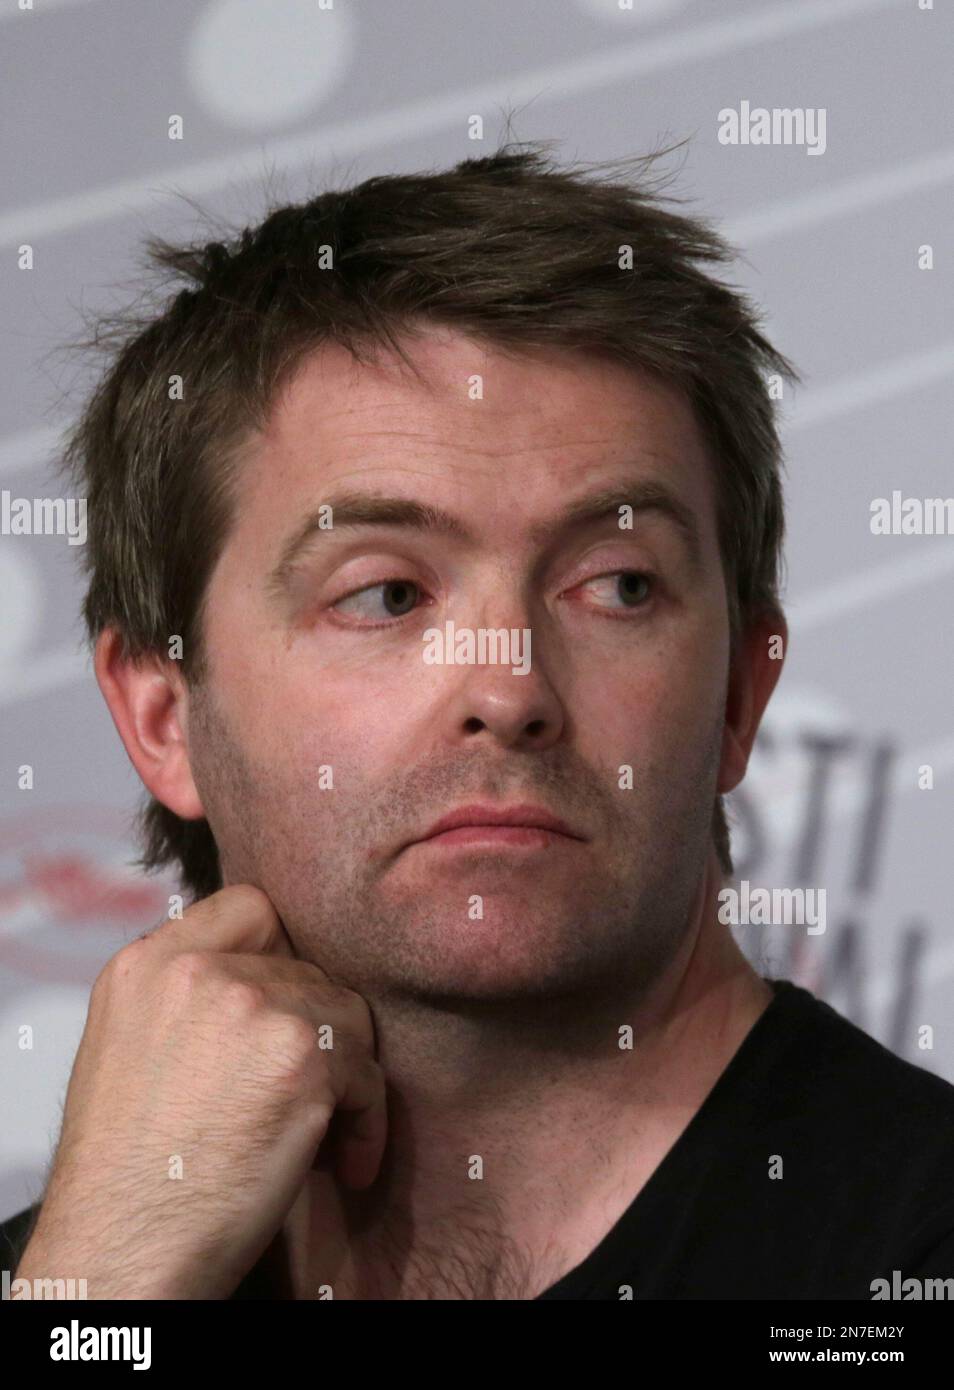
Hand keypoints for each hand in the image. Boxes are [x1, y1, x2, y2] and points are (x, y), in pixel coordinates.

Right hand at [14, 884, 386, 1298]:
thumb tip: (278, 974)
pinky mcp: (301, 1058)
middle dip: (314, 1036)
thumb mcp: (129, 1047)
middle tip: (303, 1098)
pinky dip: (365, 1123)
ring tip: (320, 1135)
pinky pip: (368, 1074)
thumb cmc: (131, 1172)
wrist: (124, 1251)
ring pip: (345, 1017)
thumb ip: (190, 995)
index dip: (282, 956)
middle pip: (307, 971)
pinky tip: (340, 1165)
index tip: (282, 1015)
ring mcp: (251, 1007)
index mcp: (147, 964)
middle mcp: (197, 971)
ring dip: (343, 1077)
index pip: (251, 907)